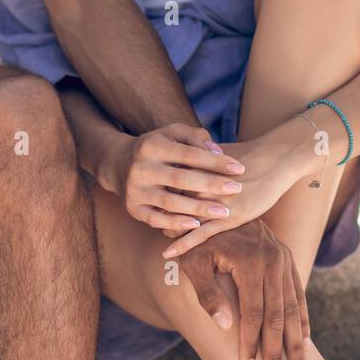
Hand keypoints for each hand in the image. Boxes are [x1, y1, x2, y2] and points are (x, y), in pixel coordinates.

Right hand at [99, 123, 245, 231]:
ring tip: (224, 212)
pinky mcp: (133, 208)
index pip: (189, 154)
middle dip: (211, 185)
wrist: (119, 164)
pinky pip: (155, 219)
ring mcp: (135, 190)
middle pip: (180, 179)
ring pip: (170, 202)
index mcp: (152, 146)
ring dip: (198, 209)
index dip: (215, 162)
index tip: (239, 169)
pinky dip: (176, 223)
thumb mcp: (173, 134)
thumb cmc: (159, 148)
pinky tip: (197, 225)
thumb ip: (197, 138)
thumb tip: (218, 153)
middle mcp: (140, 168)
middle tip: (237, 189)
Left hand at [163, 123, 323, 257]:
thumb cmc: (248, 155)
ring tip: (161, 233)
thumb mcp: (219, 153)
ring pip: (183, 218)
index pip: (167, 181)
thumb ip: (198, 157)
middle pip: (171, 200)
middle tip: (149, 213)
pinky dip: (182, 244)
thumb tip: (184, 158)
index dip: (157, 190)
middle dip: (160, 208)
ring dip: (169, 227)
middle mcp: (203, 184)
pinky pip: (200, 234)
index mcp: (198, 166)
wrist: (277, 158)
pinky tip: (167, 253)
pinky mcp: (229, 217)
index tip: (145, 195)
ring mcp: (216, 202)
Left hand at [177, 221, 309, 359]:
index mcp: (249, 261)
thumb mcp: (193, 263)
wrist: (219, 208)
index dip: (250, 343)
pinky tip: (304, 345)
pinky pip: (299, 297)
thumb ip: (207, 293)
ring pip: (293, 309)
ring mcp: (284, 260)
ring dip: (296, 343)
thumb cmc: (198, 240)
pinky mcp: (288, 261)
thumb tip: (226, 325)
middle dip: (278, 352)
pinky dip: (302, 322)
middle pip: (277, 316)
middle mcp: (273, 260)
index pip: (252, 312)